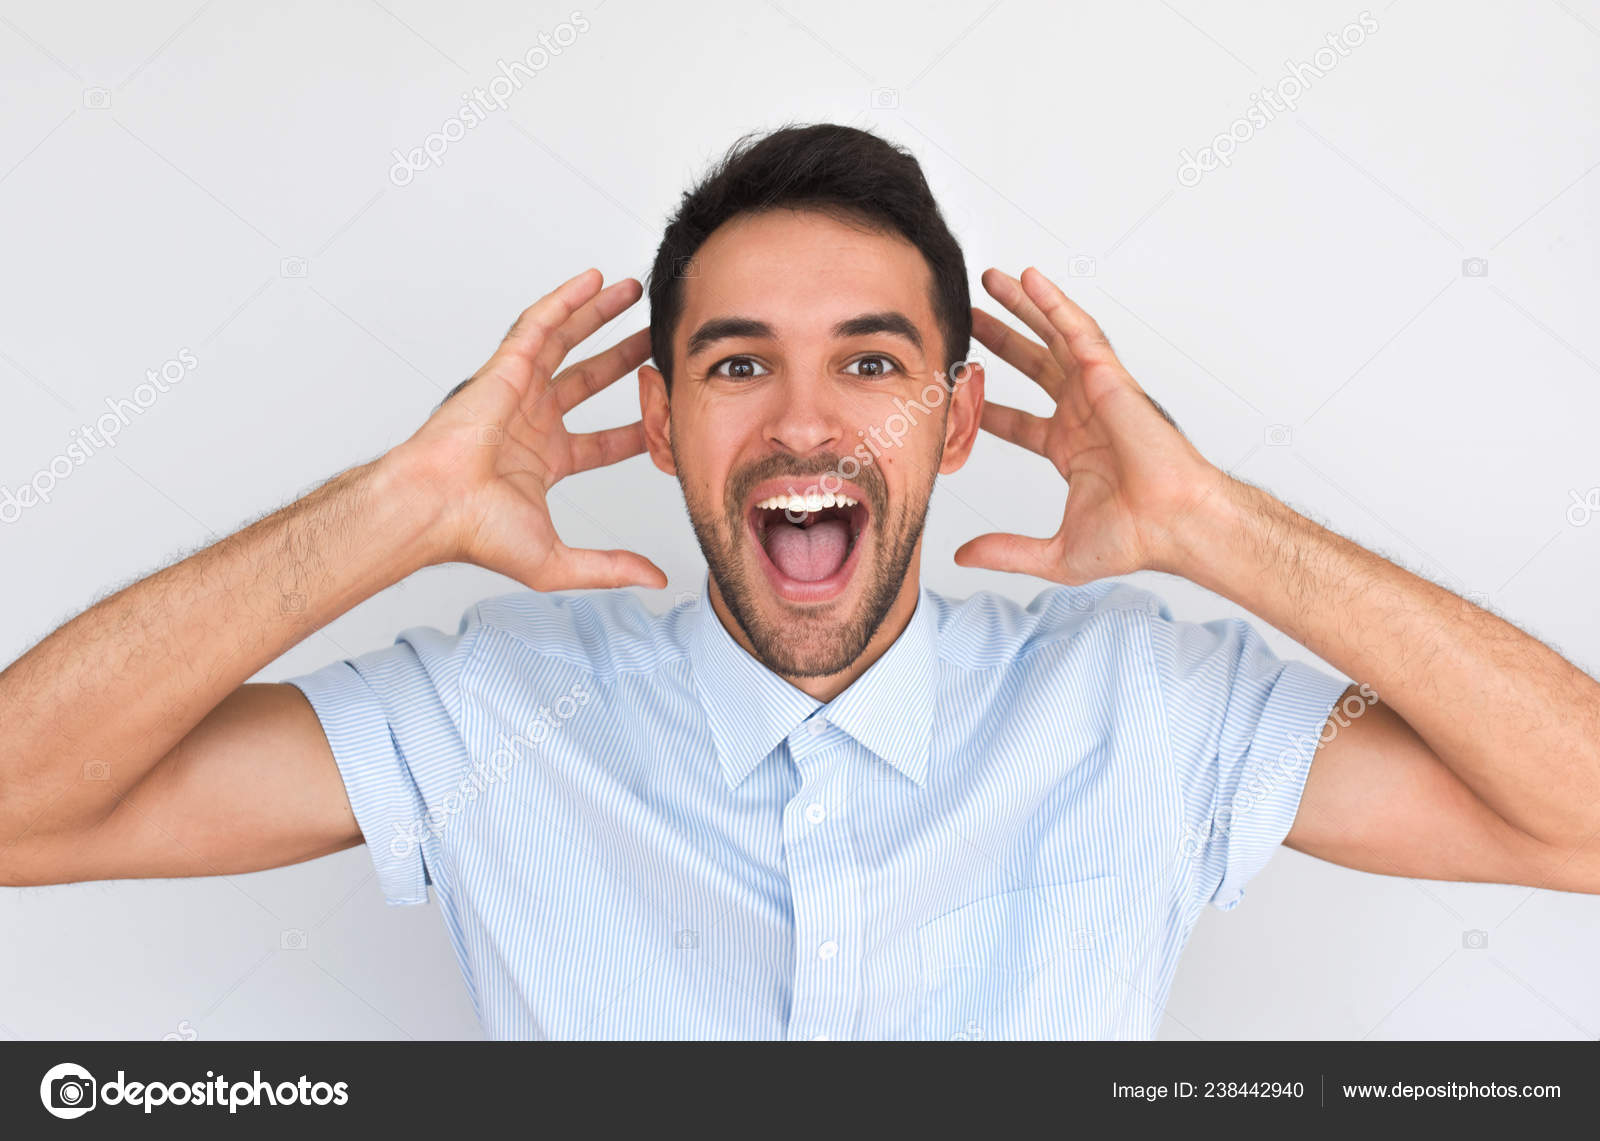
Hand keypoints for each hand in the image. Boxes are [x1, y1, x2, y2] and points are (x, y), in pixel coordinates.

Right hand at [387, 268, 666, 590]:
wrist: (435, 507)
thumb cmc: (476, 533)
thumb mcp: (558, 562)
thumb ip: (610, 567)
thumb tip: (656, 581)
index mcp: (543, 463)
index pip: (601, 443)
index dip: (635, 430)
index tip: (664, 417)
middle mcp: (531, 422)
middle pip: (588, 381)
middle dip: (623, 359)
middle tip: (654, 340)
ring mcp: (517, 392)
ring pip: (566, 343)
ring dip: (597, 316)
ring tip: (631, 292)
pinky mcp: (504, 369)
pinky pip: (539, 325)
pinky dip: (565, 300)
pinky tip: (591, 279)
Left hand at [954, 267, 1228, 584]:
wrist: (1173, 524)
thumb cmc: (1136, 538)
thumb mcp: (1056, 553)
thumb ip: (1006, 552)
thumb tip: (962, 556)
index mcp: (1071, 450)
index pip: (1018, 422)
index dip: (988, 408)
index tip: (959, 392)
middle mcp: (1083, 415)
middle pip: (1033, 366)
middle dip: (1001, 340)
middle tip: (969, 319)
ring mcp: (1096, 393)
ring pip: (1053, 338)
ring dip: (1024, 308)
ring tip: (993, 281)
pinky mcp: (1109, 377)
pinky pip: (1078, 331)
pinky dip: (1054, 303)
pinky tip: (1030, 279)